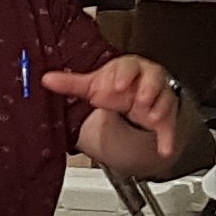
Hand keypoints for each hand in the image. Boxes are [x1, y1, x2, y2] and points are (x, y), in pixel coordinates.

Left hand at [45, 56, 185, 170]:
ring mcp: (157, 99)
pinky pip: (169, 127)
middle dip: (146, 87)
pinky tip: (164, 149)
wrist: (138, 96)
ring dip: (158, 106)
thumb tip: (46, 79)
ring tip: (150, 114)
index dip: (123, 75)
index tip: (115, 85)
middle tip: (138, 97)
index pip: (128, 66)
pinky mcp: (164, 118)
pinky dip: (167, 138)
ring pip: (164, 99)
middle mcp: (147, 80)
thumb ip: (71, 83)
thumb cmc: (116, 85)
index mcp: (128, 69)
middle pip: (152, 78)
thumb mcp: (93, 84)